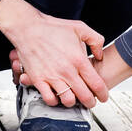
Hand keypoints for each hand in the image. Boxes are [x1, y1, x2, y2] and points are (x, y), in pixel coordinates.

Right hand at [11, 40, 131, 98]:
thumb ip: (96, 40)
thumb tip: (99, 55)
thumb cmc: (52, 27)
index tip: (103, 96)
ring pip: (68, 101)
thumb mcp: (80, 28)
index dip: (103, 93)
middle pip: (84, 96)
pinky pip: (49, 99)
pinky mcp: (38, 80)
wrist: (28, 28)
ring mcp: (52, 76)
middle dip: (91, 102)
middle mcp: (66, 70)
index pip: (96, 84)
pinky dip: (55, 101)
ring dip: (73, 102)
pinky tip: (56, 95)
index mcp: (78, 59)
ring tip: (73, 98)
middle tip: (91, 101)